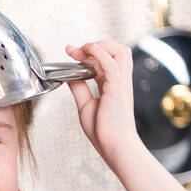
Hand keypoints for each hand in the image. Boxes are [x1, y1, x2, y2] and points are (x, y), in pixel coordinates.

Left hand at [63, 40, 142, 165]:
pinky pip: (112, 63)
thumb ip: (79, 88)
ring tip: (84, 49)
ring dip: (101, 46)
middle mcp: (119, 81)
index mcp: (112, 85)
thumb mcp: (85, 105)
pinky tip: (89, 49)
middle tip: (76, 51)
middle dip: (96, 45)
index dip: (88, 53)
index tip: (71, 51)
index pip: (103, 61)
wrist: (114, 144)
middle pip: (117, 51)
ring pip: (120, 52)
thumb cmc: (103, 130)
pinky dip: (101, 53)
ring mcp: (120, 83)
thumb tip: (69, 76)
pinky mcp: (118, 87)